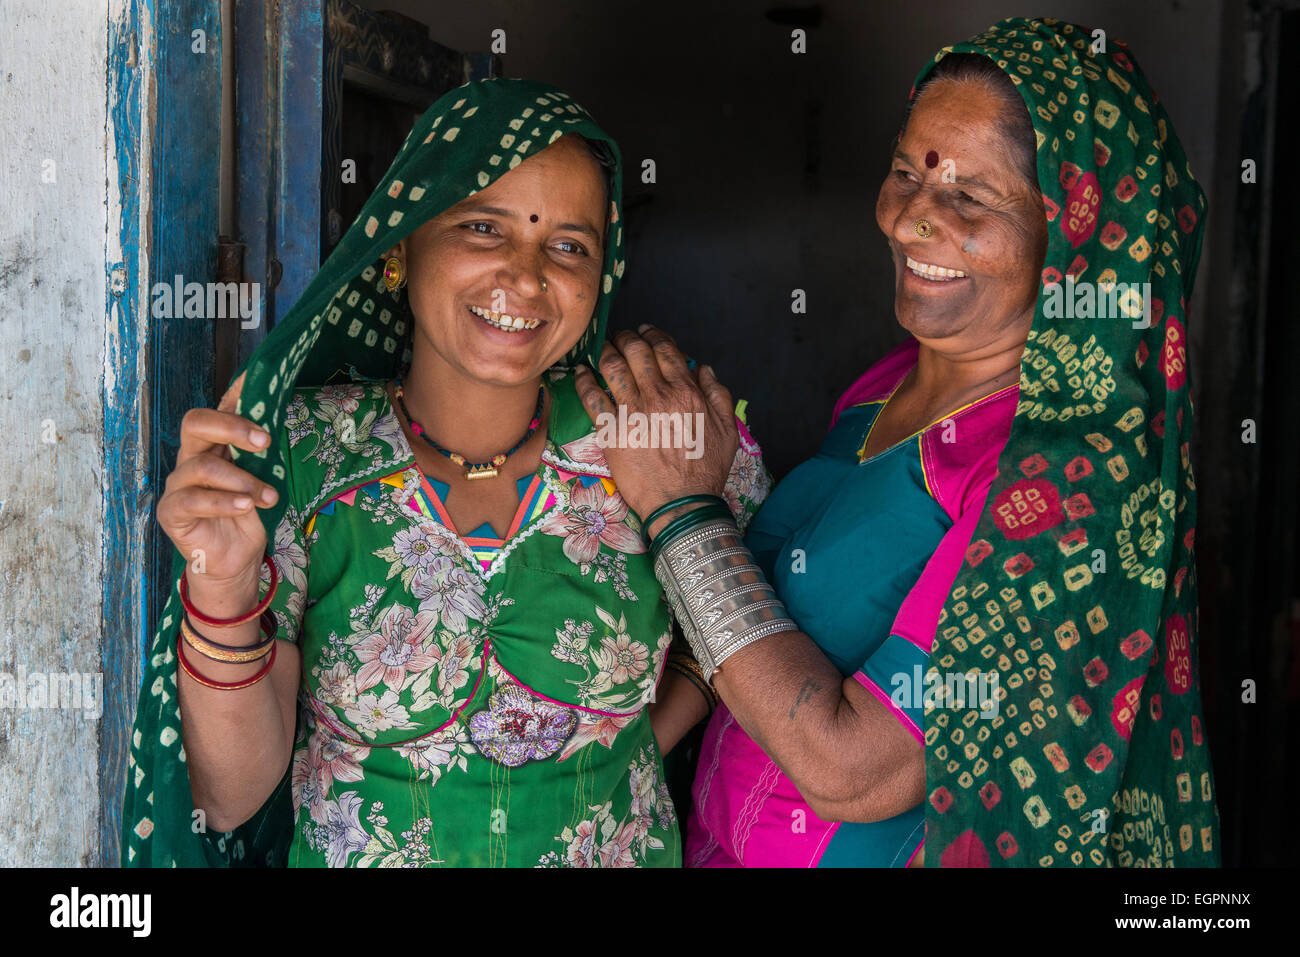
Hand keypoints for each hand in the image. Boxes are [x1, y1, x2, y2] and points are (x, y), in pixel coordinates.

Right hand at [156, 371, 279, 590]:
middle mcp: (191, 458)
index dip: (233, 394)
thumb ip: (262, 451)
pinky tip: (245, 507)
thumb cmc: (248, 515)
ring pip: (202, 466)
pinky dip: (223, 501)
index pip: (216, 410)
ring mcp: (178, 484)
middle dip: (231, 426)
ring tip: (267, 497)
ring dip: (242, 480)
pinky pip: (192, 499)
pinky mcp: (171, 511)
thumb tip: (276, 414)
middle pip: (196, 423)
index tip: (256, 381)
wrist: (235, 559)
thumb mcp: (262, 479)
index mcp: (213, 446)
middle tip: (264, 441)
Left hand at [574, 325, 738, 530]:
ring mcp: (631, 412)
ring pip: (612, 367)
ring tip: (603, 347)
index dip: (653, 334)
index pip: (665, 350)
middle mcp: (657, 395)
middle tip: (621, 336)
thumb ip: (719, 395)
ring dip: (606, 351)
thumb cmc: (706, 469)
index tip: (646, 331)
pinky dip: (583, 380)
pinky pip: (591, 397)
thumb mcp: (728, 430)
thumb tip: (703, 369)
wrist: (681, 502)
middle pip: (636, 351)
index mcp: (686, 392)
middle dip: (627, 337)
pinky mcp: (611, 431)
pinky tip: (581, 372)